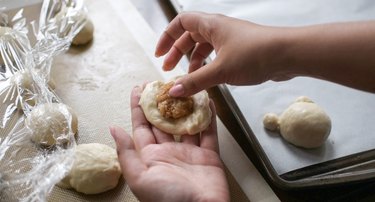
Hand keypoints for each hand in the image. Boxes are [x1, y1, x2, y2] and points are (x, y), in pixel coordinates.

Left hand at [110, 86, 228, 201]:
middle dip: (162, 102)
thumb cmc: (167, 199)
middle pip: (164, 122)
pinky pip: (208, 132)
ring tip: (184, 88)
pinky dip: (209, 117)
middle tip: (161, 83)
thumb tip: (113, 128)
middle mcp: (169, 152)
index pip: (142, 126)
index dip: (139, 107)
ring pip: (186, 124)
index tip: (138, 88)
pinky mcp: (209, 155)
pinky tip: (207, 102)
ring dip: (185, 107)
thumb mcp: (140, 177)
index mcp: (150, 157)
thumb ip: (126, 153)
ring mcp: (189, 153)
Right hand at [156, 12, 374, 93]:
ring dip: (193, 61)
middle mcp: (219, 29)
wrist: (288, 54)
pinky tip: (208, 79)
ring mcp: (230, 39)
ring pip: (205, 47)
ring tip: (187, 77)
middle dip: (178, 52)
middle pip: (191, 36)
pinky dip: (208, 65)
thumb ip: (195, 81)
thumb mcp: (220, 70)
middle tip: (169, 69)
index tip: (159, 53)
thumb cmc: (254, 55)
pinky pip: (217, 55)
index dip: (167, 36)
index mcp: (211, 25)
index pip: (181, 22)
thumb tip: (173, 91)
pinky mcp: (240, 51)